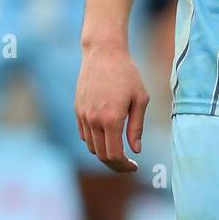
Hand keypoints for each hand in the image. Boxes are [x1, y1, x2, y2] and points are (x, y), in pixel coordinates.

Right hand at [74, 43, 148, 172]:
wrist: (104, 53)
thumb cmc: (127, 74)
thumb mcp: (141, 99)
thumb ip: (137, 127)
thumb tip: (135, 150)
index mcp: (111, 118)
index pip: (114, 154)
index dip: (124, 166)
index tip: (134, 166)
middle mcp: (94, 120)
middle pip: (101, 155)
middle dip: (115, 164)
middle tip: (128, 164)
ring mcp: (83, 115)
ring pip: (91, 147)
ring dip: (104, 154)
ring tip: (119, 152)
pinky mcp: (78, 110)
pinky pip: (84, 134)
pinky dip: (94, 142)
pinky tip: (107, 138)